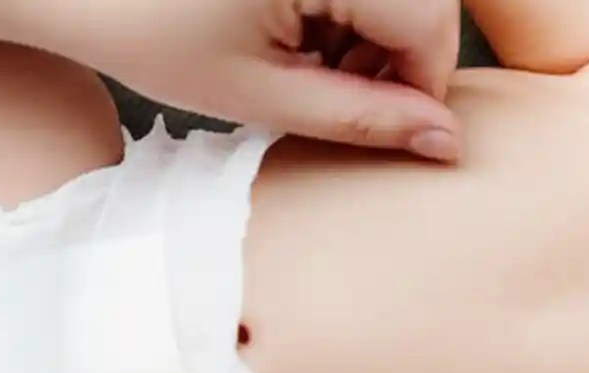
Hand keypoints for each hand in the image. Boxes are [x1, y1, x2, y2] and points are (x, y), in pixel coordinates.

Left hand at [0, 0, 462, 159]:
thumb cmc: (142, 28)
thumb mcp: (262, 94)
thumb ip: (366, 120)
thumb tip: (446, 143)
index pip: (431, 31)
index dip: (419, 94)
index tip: (387, 133)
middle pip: (421, 6)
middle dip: (392, 63)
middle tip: (325, 99)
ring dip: (368, 36)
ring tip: (299, 67)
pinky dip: (342, 8)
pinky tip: (292, 30)